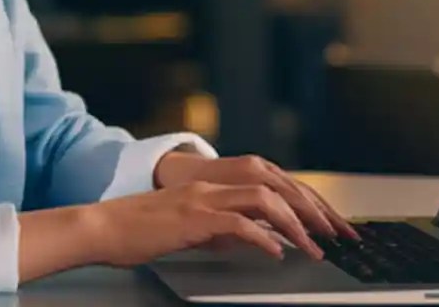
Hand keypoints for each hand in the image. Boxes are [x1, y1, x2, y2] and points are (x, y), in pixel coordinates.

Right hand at [154, 152, 359, 240]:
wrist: (103, 227)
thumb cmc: (139, 231)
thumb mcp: (191, 229)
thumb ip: (221, 229)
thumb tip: (250, 239)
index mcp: (214, 187)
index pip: (271, 187)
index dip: (304, 203)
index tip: (327, 225)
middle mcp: (213, 186)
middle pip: (277, 188)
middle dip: (312, 212)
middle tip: (336, 235)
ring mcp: (203, 199)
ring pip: (263, 200)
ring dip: (294, 224)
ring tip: (312, 246)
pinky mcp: (193, 217)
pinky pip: (238, 223)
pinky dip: (263, 237)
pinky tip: (276, 252)